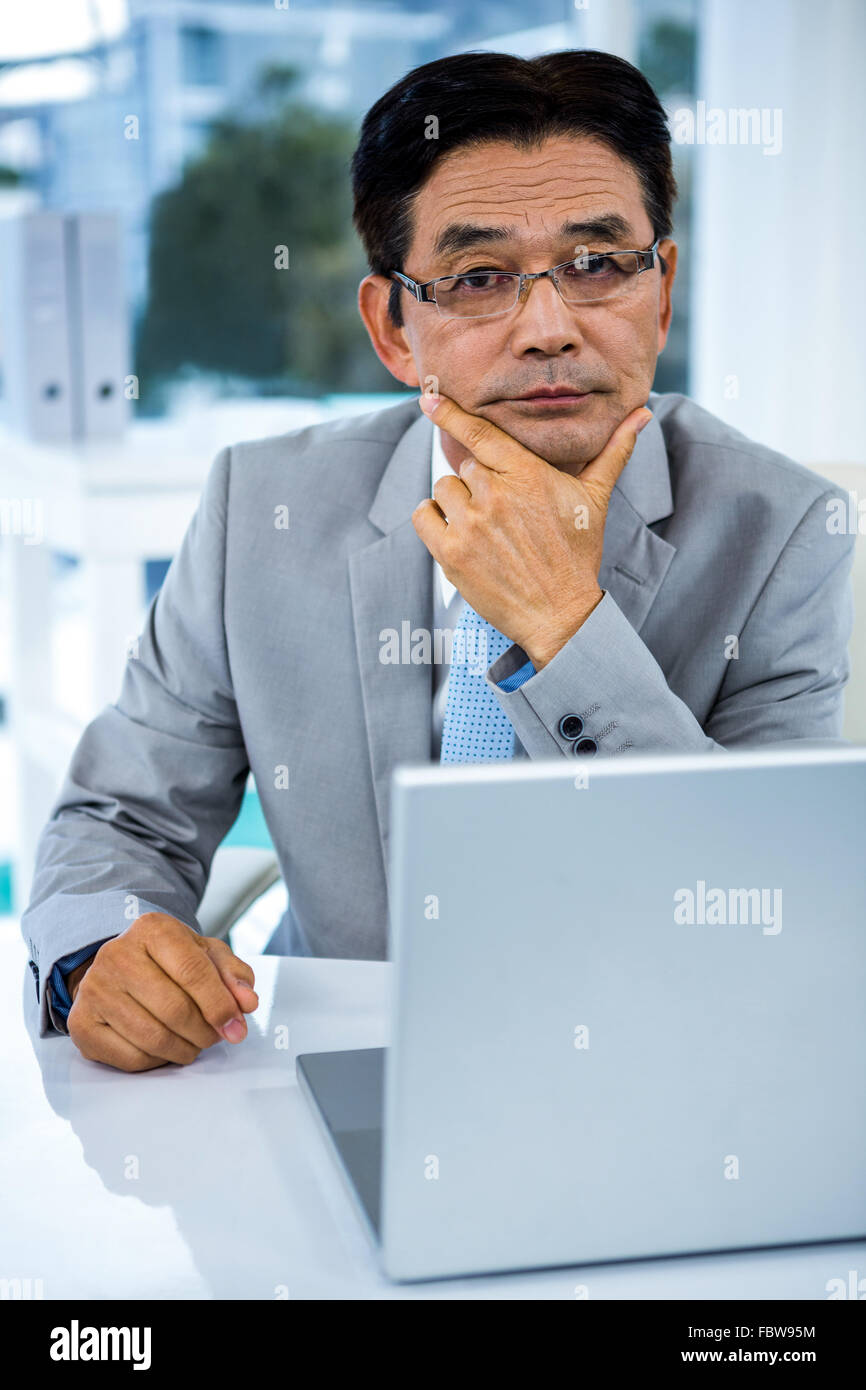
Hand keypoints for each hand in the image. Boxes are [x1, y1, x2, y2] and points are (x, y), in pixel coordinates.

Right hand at [67, 912, 258, 1071]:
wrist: (118, 967)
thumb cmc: (168, 962)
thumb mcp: (205, 955)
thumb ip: (232, 976)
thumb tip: (247, 1002)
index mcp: (152, 929)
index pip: (193, 971)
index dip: (220, 1006)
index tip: (236, 1027)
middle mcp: (116, 955)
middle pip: (175, 1009)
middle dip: (205, 1032)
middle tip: (214, 1036)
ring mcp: (94, 990)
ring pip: (153, 1038)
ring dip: (185, 1050)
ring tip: (193, 1042)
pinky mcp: (81, 1023)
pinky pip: (131, 1058)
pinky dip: (158, 1061)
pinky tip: (164, 1047)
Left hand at [412, 394, 651, 668]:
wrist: (559, 612)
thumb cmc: (578, 554)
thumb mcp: (595, 499)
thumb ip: (614, 451)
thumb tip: (643, 413)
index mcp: (527, 475)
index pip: (481, 434)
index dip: (451, 414)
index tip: (429, 399)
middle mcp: (495, 495)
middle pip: (465, 466)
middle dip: (478, 484)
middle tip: (502, 512)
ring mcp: (471, 524)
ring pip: (443, 489)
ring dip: (456, 502)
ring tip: (483, 526)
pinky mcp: (451, 552)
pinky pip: (423, 515)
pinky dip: (433, 519)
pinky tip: (457, 532)